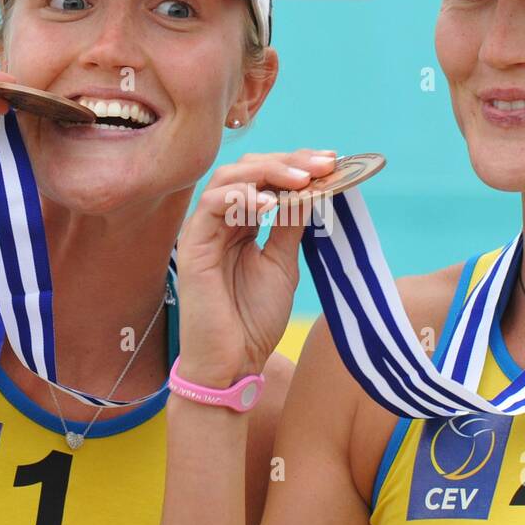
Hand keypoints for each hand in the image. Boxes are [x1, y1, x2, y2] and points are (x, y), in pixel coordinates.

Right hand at [175, 149, 338, 387]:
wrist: (234, 362)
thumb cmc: (254, 319)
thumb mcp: (283, 264)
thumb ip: (291, 226)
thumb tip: (312, 190)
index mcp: (241, 222)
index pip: (265, 177)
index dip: (297, 164)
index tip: (332, 161)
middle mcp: (220, 219)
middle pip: (248, 169)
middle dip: (288, 162)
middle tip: (323, 165)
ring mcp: (203, 229)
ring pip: (228, 178)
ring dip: (268, 172)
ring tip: (301, 180)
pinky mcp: (193, 245)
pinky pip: (212, 205)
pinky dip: (241, 196)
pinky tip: (271, 203)